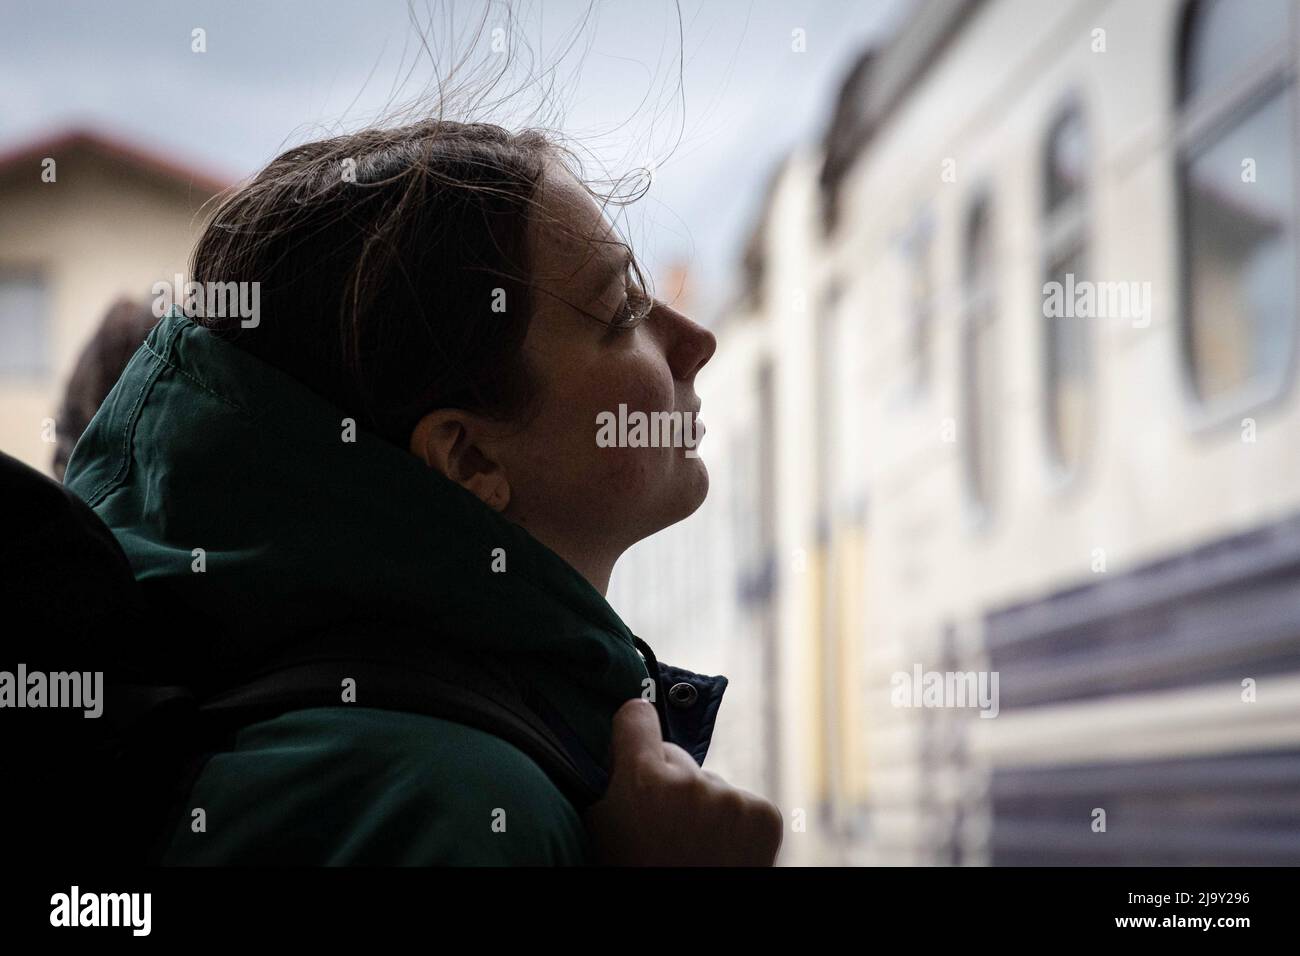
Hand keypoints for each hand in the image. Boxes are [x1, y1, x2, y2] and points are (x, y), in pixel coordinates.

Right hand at [583, 698, 782, 865]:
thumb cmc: (633, 873)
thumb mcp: (603, 829)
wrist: (682, 930)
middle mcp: (690, 783)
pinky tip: (722, 854)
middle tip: (664, 828)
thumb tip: (622, 733)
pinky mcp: (764, 815)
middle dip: (672, 785)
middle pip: (678, 760)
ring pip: (712, 786)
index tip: (636, 727)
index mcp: (641, 782)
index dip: (634, 727)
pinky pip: (742, 803)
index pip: (636, 715)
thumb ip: (610, 779)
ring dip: (706, 810)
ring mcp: (731, 799)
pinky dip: (736, 825)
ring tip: (696, 851)